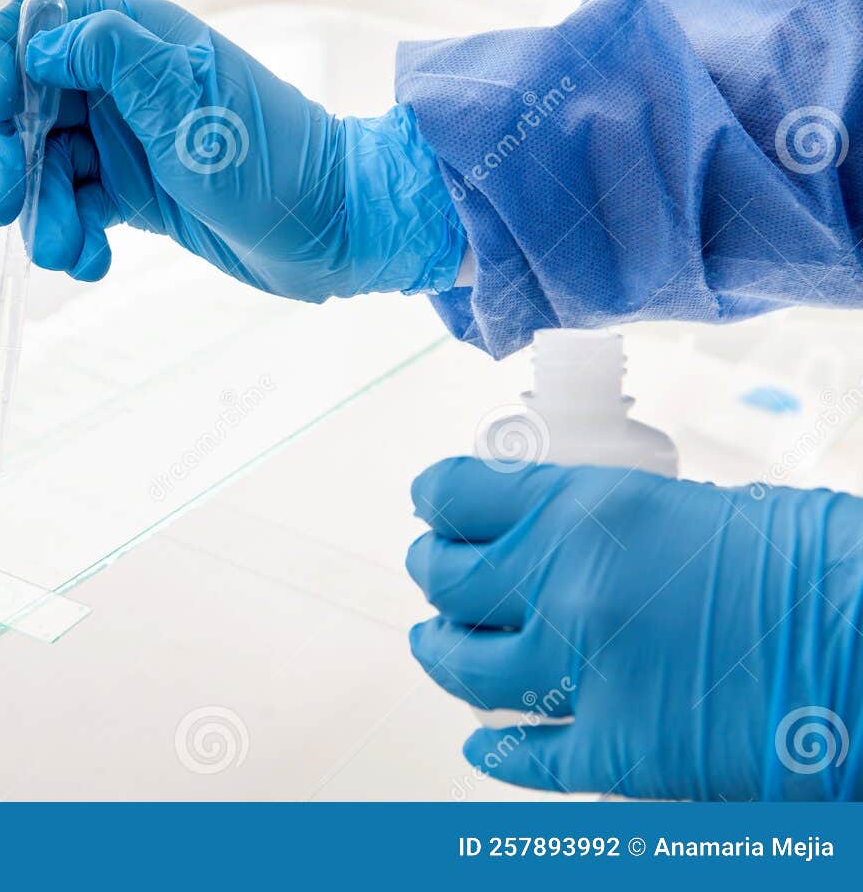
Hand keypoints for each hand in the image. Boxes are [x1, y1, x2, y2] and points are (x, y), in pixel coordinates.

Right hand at [0, 0, 463, 299]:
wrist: (332, 230)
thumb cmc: (276, 159)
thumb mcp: (190, 103)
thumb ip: (114, 58)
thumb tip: (46, 40)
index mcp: (136, 40)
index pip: (39, 25)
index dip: (0, 58)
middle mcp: (122, 84)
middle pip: (26, 106)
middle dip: (6, 157)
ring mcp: (125, 139)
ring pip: (44, 167)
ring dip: (40, 212)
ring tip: (64, 251)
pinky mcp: (132, 191)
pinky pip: (73, 208)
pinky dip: (71, 237)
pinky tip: (92, 262)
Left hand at [406, 458, 862, 799]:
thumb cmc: (818, 567)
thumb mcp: (691, 507)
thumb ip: (605, 524)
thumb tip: (550, 537)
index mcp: (586, 509)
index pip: (457, 495)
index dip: (436, 501)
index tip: (433, 506)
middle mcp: (567, 587)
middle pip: (447, 583)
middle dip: (433, 575)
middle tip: (437, 575)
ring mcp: (584, 675)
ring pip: (463, 668)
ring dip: (441, 654)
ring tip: (439, 645)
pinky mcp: (617, 754)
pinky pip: (525, 756)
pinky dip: (496, 751)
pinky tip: (485, 745)